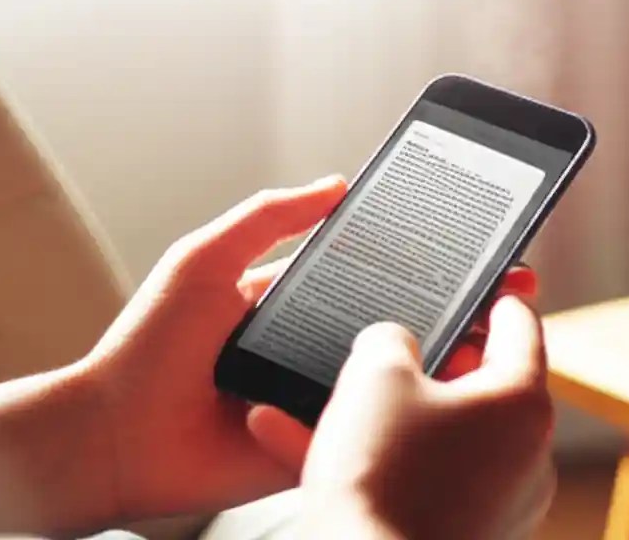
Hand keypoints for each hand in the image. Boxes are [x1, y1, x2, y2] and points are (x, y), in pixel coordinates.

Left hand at [78, 177, 538, 522]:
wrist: (111, 437)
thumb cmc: (147, 345)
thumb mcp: (205, 258)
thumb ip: (267, 216)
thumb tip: (336, 181)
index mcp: (295, 302)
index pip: (377, 273)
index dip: (429, 259)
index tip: (477, 243)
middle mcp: (315, 347)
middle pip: (404, 322)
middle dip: (465, 304)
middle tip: (517, 287)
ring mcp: (320, 397)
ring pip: (403, 376)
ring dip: (457, 357)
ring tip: (506, 339)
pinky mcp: (319, 446)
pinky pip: (377, 429)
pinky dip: (422, 416)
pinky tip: (463, 396)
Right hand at [250, 297, 555, 539]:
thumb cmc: (381, 477)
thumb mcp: (375, 375)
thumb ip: (390, 339)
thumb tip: (395, 345)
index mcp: (522, 401)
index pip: (519, 323)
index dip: (487, 294)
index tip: (464, 284)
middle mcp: (525, 453)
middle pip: (476, 382)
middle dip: (422, 360)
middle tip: (382, 342)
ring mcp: (498, 501)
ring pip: (433, 434)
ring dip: (379, 414)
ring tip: (317, 394)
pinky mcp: (463, 534)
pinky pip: (415, 479)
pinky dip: (371, 460)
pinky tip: (293, 440)